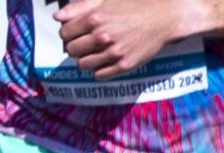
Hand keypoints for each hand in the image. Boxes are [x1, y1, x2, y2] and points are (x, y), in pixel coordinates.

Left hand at [57, 0, 188, 78]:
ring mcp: (113, 52)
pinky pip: (98, 75)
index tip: (77, 32)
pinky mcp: (123, 64)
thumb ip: (80, 7)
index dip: (69, 33)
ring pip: (82, 65)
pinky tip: (106, 59)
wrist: (167, 17)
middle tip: (87, 42)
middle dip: (76, 46)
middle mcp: (102, 36)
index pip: (64, 33)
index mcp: (95, 18)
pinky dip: (99, 69)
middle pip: (71, 50)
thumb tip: (57, 16)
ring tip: (97, 51)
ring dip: (86, 58)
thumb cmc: (136, 5)